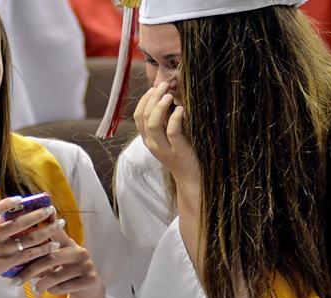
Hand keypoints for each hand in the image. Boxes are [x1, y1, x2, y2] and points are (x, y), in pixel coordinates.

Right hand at [0, 195, 62, 297]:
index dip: (5, 204)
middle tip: (50, 210)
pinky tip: (52, 245)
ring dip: (46, 231)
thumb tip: (7, 214)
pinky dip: (41, 249)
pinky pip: (28, 255)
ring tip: (59, 224)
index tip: (19, 198)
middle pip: (17, 223)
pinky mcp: (6, 263)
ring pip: (27, 239)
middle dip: (37, 215)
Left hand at [15, 218, 101, 296]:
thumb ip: (43, 254)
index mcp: (69, 244)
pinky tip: (52, 290)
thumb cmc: (66, 274)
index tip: (47, 208)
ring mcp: (86, 265)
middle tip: (15, 280)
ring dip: (41, 284)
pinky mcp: (90, 279)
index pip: (57, 230)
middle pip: (50, 257)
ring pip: (55, 276)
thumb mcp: (57, 261)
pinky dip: (52, 291)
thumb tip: (18, 253)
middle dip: (30, 270)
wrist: (88, 290)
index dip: (51, 220)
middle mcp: (79, 251)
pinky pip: (63, 287)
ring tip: (36, 288)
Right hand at [135, 79, 199, 193]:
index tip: (155, 88)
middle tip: (164, 85)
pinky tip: (181, 109)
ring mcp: (163, 149)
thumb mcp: (169, 137)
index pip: (138, 116)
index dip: (145, 99)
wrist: (192, 179)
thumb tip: (166, 95)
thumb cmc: (183, 154)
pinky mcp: (177, 151)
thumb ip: (165, 120)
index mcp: (148, 139)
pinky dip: (175, 118)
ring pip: (153, 124)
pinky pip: (172, 131)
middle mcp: (152, 144)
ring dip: (160, 106)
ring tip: (170, 96)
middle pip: (144, 116)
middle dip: (153, 97)